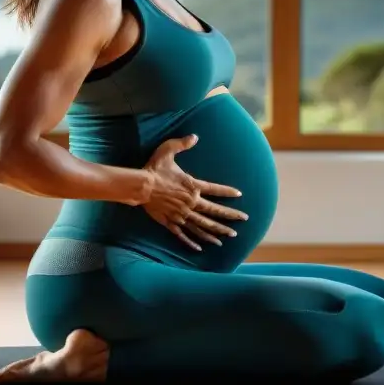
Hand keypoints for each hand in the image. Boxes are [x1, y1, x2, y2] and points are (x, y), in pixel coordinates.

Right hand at [141, 134, 247, 250]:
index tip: (239, 194)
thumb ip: (182, 144)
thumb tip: (195, 136)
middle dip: (230, 216)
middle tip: (244, 219)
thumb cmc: (154, 168)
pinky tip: (200, 248)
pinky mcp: (170, 222)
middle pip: (214, 211)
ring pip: (202, 226)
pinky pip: (183, 234)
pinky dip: (192, 242)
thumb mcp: (167, 151)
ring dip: (216, 231)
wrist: (139, 186)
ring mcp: (181, 214)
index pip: (215, 189)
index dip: (227, 191)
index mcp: (192, 186)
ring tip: (228, 237)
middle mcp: (190, 202)